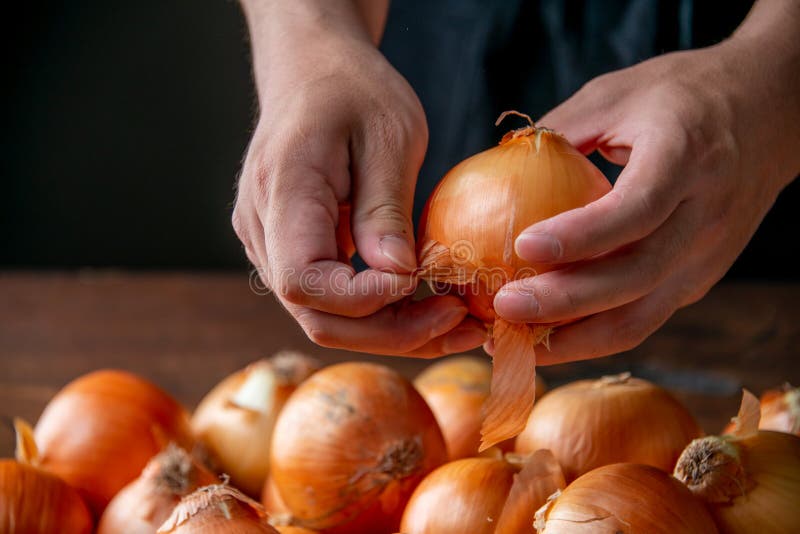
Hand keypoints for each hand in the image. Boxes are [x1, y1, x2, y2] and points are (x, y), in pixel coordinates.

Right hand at [233, 4, 485, 356]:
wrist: (312, 68)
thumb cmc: (352, 87)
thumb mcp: (387, 134)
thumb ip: (385, 209)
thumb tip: (398, 278)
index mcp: (282, 191)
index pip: (305, 280)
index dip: (364, 300)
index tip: (421, 282)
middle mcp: (263, 228)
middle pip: (316, 315)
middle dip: (391, 331)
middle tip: (461, 320)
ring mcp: (270, 244)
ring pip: (326, 316)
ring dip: (391, 330)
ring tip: (456, 320)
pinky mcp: (290, 249)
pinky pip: (331, 298)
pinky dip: (380, 312)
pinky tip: (425, 304)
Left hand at [493, 9, 799, 363]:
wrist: (770, 110)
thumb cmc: (682, 94)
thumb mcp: (617, 92)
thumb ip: (560, 130)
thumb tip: (495, 165)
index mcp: (686, 157)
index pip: (637, 209)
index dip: (581, 235)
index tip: (523, 245)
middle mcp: (705, 215)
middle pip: (636, 276)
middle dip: (565, 303)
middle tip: (503, 307)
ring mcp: (707, 254)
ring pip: (642, 315)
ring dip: (576, 338)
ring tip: (515, 340)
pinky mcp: (699, 277)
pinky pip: (645, 316)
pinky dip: (594, 335)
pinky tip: (549, 336)